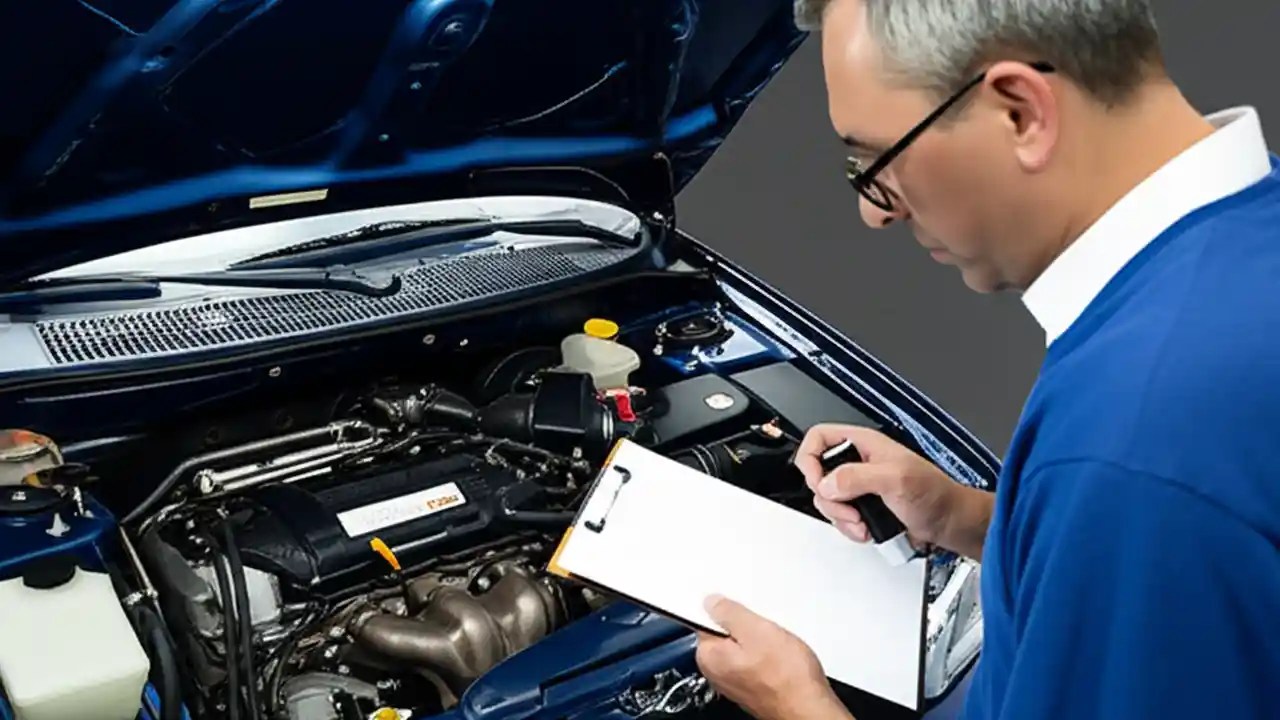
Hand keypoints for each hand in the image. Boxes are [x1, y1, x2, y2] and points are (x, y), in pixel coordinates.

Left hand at [695, 595, 853, 719]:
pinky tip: (782, 657)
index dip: (725, 609)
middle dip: (745, 626)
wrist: (808, 708)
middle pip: (725, 634)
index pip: (706, 621)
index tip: (741, 606)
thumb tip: (710, 602)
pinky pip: (756, 661)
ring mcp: (736, 681)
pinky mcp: (754, 686)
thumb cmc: (786, 677)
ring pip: (743, 647)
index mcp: (709, 656)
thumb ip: (728, 613)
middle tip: (765, 628)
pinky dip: (768, 655)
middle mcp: (718, 672)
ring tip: (777, 644)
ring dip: (759, 640)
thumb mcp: (756, 630)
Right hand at [794, 424, 989, 558]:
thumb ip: (858, 477)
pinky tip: (866, 528)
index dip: (810, 458)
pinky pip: (839, 517)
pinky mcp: (862, 507)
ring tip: (862, 522)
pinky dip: (848, 527)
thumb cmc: (934, 494)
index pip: (819, 438)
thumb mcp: (895, 479)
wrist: (948, 522)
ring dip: (840, 517)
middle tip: (848, 508)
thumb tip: (828, 483)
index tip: (818, 481)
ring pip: (826, 499)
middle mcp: (858, 462)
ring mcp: (858, 486)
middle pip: (818, 474)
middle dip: (829, 498)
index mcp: (864, 443)